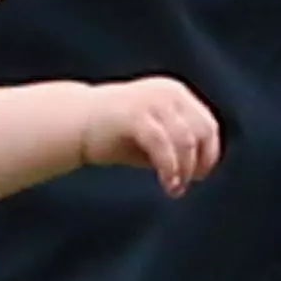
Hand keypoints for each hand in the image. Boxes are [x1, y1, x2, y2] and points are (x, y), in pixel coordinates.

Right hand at [83, 77, 221, 195]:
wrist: (72, 123)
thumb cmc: (112, 133)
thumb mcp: (152, 136)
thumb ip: (175, 145)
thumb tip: (200, 168)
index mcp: (175, 93)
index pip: (207, 125)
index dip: (209, 154)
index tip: (198, 177)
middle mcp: (168, 92)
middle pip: (201, 132)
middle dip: (197, 163)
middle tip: (183, 185)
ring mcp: (152, 101)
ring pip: (185, 140)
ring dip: (184, 170)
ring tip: (173, 189)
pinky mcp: (135, 114)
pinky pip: (162, 145)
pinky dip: (170, 168)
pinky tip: (166, 184)